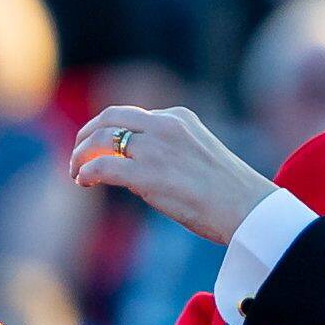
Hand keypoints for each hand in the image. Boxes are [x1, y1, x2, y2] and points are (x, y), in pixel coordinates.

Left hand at [66, 104, 274, 244]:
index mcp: (179, 117)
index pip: (133, 116)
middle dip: (87, 134)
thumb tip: (135, 169)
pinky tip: (84, 182)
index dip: (111, 131)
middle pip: (109, 117)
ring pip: (100, 139)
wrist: (247, 208)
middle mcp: (164, 125)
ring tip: (77, 173)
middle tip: (78, 154)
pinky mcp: (147, 175)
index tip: (102, 148)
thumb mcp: (198, 155)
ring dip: (81, 155)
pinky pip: (102, 166)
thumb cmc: (228, 193)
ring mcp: (155, 148)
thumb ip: (169, 151)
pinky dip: (85, 172)